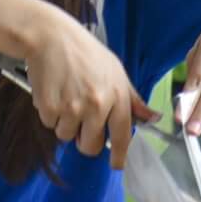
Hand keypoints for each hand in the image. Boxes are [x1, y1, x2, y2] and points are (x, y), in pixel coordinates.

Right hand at [18, 5, 153, 167]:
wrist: (51, 36)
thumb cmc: (84, 52)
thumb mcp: (116, 70)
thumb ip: (132, 99)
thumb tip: (151, 117)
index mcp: (116, 96)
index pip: (122, 136)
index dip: (120, 156)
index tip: (117, 165)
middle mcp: (96, 105)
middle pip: (90, 146)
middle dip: (85, 139)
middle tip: (81, 119)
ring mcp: (72, 107)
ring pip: (67, 136)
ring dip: (65, 123)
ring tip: (66, 95)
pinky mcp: (49, 107)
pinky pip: (49, 123)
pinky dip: (50, 112)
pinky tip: (54, 91)